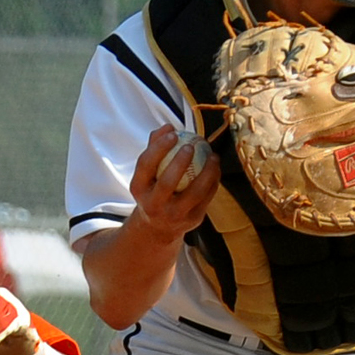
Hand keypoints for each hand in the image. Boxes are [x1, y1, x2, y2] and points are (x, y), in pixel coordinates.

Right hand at [128, 125, 216, 240]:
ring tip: (212, 156)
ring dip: (207, 172)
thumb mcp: (147, 173)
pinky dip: (213, 181)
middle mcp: (153, 205)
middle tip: (191, 145)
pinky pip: (207, 197)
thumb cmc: (153, 189)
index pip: (146, 166)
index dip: (158, 148)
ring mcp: (174, 216)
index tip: (173, 133)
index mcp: (138, 190)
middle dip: (179, 162)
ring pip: (194, 193)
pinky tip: (216, 167)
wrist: (158, 227)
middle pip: (167, 183)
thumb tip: (167, 127)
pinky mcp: (192, 220)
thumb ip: (154, 148)